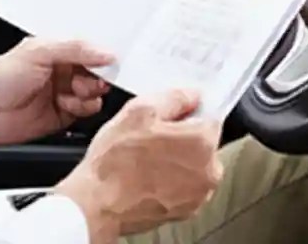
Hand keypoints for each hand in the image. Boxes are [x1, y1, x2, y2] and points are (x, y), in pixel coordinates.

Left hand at [0, 38, 114, 156]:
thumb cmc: (1, 79)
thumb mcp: (39, 53)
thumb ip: (74, 49)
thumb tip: (104, 52)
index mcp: (58, 49)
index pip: (90, 47)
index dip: (102, 54)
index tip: (109, 60)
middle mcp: (63, 69)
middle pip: (98, 70)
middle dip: (98, 75)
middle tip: (88, 79)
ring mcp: (66, 91)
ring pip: (96, 91)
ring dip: (88, 93)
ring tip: (71, 92)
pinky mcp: (66, 113)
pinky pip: (88, 110)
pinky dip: (82, 108)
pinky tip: (65, 104)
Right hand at [54, 89, 223, 243]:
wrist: (98, 204)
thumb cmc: (115, 160)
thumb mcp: (139, 111)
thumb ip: (174, 98)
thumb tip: (193, 95)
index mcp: (202, 142)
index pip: (210, 116)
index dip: (187, 114)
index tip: (169, 118)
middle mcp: (209, 171)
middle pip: (204, 143)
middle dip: (184, 138)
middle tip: (152, 139)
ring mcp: (199, 195)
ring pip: (195, 166)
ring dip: (179, 161)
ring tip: (147, 161)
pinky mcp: (186, 212)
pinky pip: (185, 187)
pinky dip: (172, 182)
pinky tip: (148, 178)